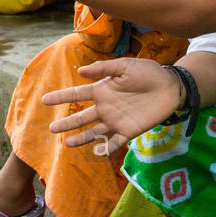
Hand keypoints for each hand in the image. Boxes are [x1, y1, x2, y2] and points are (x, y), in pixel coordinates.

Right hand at [42, 58, 182, 154]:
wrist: (171, 86)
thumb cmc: (148, 73)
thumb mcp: (125, 65)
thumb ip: (104, 68)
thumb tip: (81, 71)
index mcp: (102, 89)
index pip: (77, 94)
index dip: (61, 97)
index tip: (44, 100)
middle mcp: (106, 107)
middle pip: (82, 117)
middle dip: (67, 123)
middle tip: (52, 128)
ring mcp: (116, 120)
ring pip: (94, 132)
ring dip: (81, 138)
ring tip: (67, 143)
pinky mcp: (129, 131)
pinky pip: (115, 142)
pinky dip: (106, 148)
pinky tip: (97, 151)